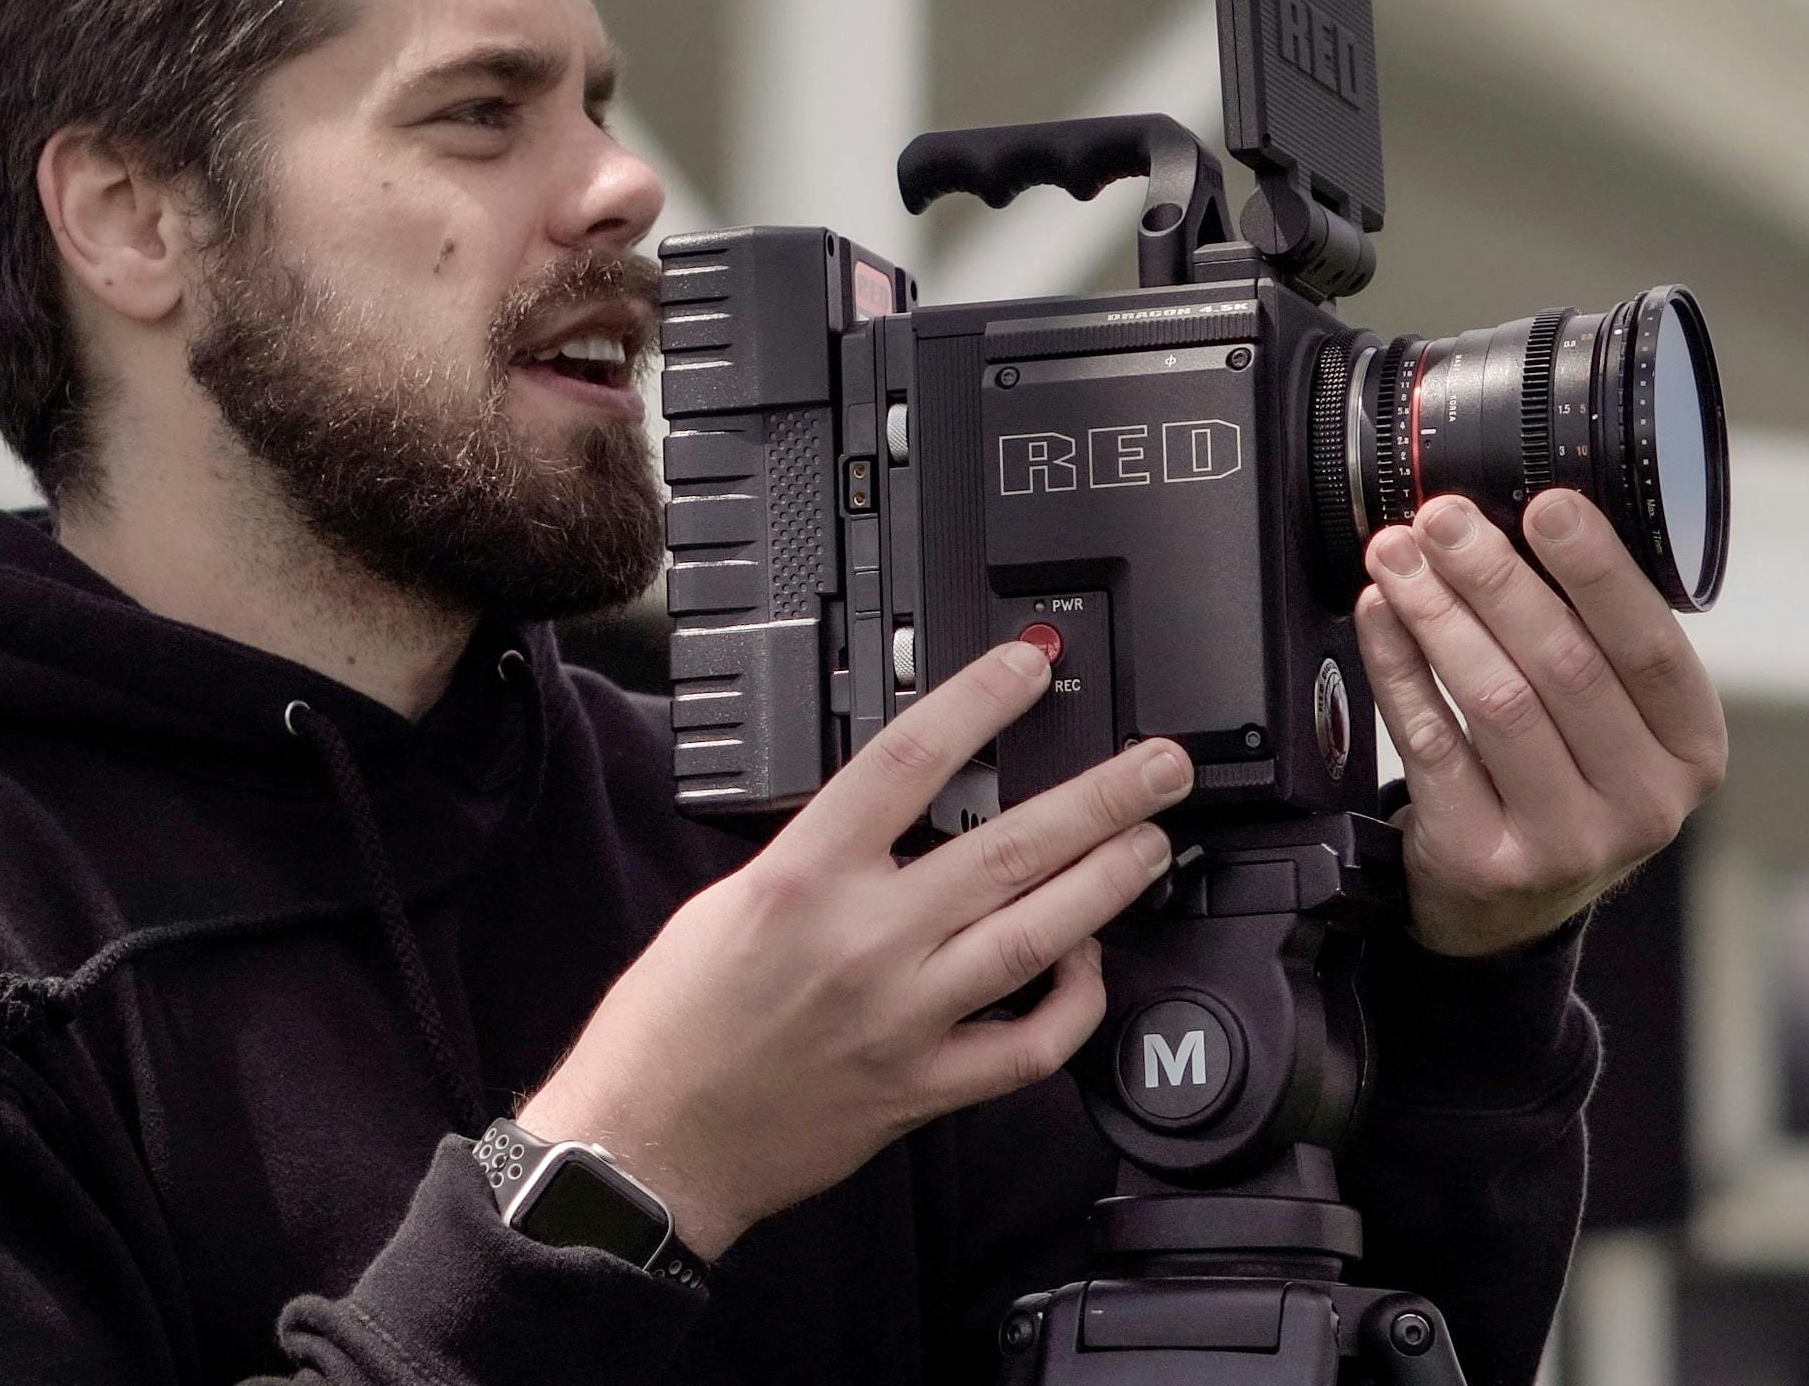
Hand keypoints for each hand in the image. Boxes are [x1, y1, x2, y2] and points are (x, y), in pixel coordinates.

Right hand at [516, 642, 1188, 1259]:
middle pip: (1010, 848)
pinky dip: (1073, 1004)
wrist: (649, 1141)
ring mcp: (904, 1018)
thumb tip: (894, 818)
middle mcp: (864, 940)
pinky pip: (1028, 1047)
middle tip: (1159, 765)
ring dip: (1109, 884)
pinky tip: (1087, 967)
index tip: (1032, 666)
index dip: (981, 701)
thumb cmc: (673, 1024)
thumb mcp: (728, 900)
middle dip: (1102, 799)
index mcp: (802, 877)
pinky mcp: (924, 1089)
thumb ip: (818, 856)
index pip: (910, 760)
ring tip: (1153, 844)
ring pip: (1038, 939)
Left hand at [1355, 488, 1727, 957]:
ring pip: (1497, 701)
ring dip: (1439, 613)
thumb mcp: (1616, 727)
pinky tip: (1382, 617)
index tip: (1547, 506)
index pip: (1651, 648)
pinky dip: (1399, 668)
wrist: (1508, 910)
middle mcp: (1642, 803)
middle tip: (1445, 519)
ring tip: (1399, 556)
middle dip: (1496, 577)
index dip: (1599, 571)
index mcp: (1691, 750)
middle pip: (1566, 667)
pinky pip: (1433, 743)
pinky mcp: (1485, 859)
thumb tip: (1522, 521)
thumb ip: (1595, 641)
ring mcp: (1565, 843)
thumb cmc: (1564, 785)